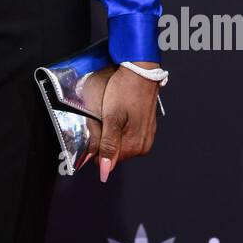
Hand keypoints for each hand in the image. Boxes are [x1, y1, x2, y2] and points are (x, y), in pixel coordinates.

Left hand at [95, 63, 161, 182]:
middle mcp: (143, 145)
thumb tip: (104, 171)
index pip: (107, 161)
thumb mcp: (111, 118)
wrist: (140, 70)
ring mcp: (147, 136)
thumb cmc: (125, 90)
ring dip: (111, 132)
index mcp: (135, 146)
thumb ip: (107, 146)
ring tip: (111, 113)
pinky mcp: (147, 126)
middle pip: (114, 152)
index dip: (96, 147)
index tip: (95, 130)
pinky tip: (118, 112)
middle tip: (103, 118)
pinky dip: (119, 126)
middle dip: (104, 139)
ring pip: (120, 142)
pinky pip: (128, 133)